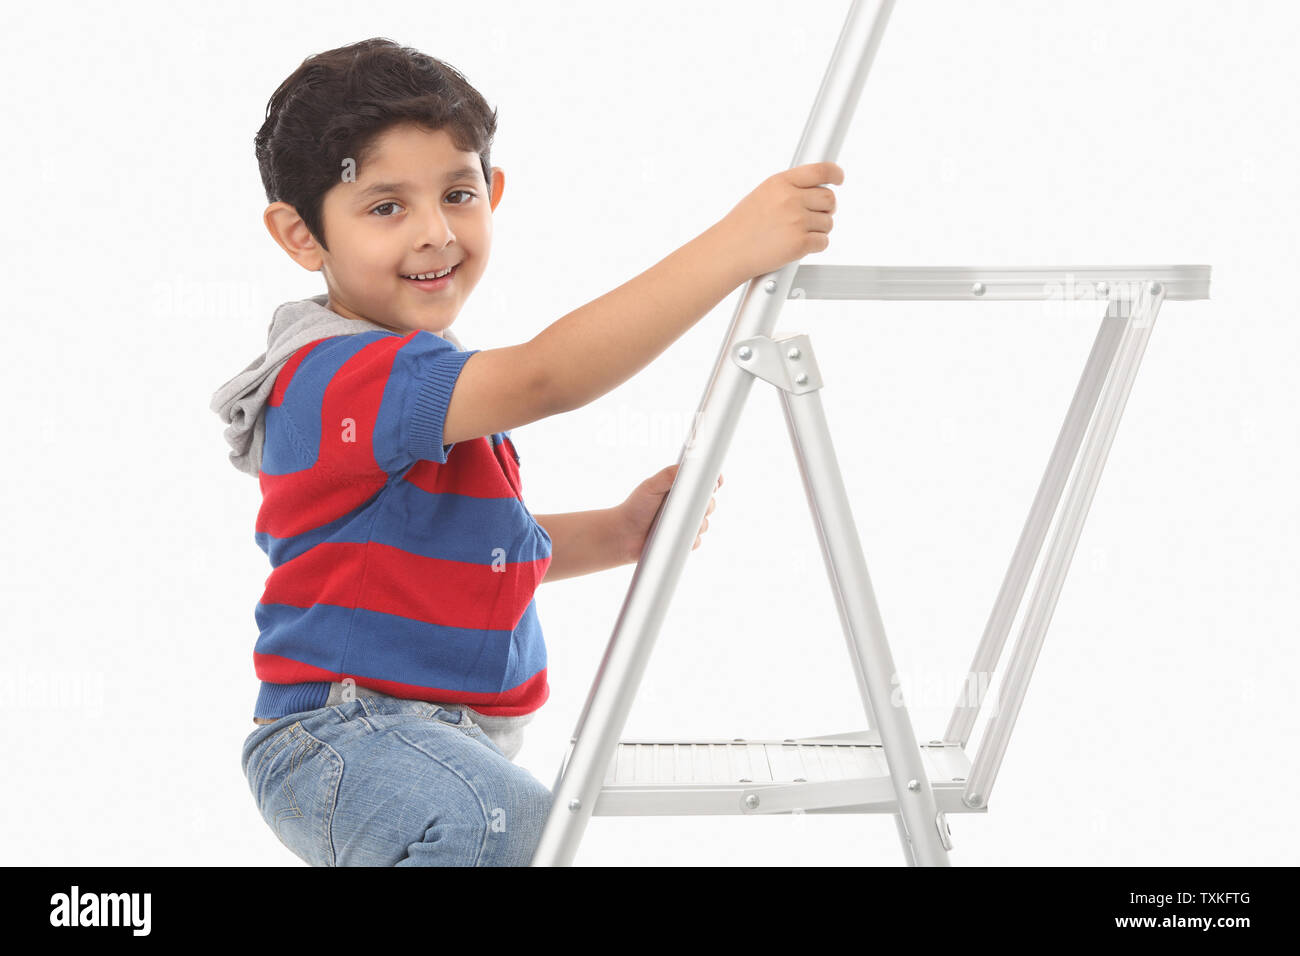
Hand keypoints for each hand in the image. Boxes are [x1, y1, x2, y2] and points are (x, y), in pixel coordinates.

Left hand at [615, 463, 722, 561]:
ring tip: (683, 522)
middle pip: (709, 503)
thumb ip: (668, 475)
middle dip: (708, 503)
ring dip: (699, 523)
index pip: (704, 484)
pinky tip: (681, 537)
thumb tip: (689, 467)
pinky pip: (695, 541)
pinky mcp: (682, 541)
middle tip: (701, 504)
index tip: (716, 482)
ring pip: (704, 523)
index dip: (713, 483)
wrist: (622, 534)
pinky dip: (692, 540)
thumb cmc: (635, 507)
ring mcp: (684, 525)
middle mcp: (685, 507)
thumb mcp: (650, 486)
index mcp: (680, 490)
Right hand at [713, 161, 842, 281]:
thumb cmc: (742, 226)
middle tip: (814, 217)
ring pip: (828, 223)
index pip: (820, 170)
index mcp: (780, 182)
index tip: (839, 178)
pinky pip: (823, 242)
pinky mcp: (799, 243)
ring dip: (818, 230)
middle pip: (829, 198)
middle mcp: (790, 199)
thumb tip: (816, 190)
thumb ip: (789, 189)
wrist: (728, 251)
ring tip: (797, 234)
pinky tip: (799, 246)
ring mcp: (796, 221)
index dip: (835, 173)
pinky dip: (815, 246)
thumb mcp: (763, 195)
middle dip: (826, 209)